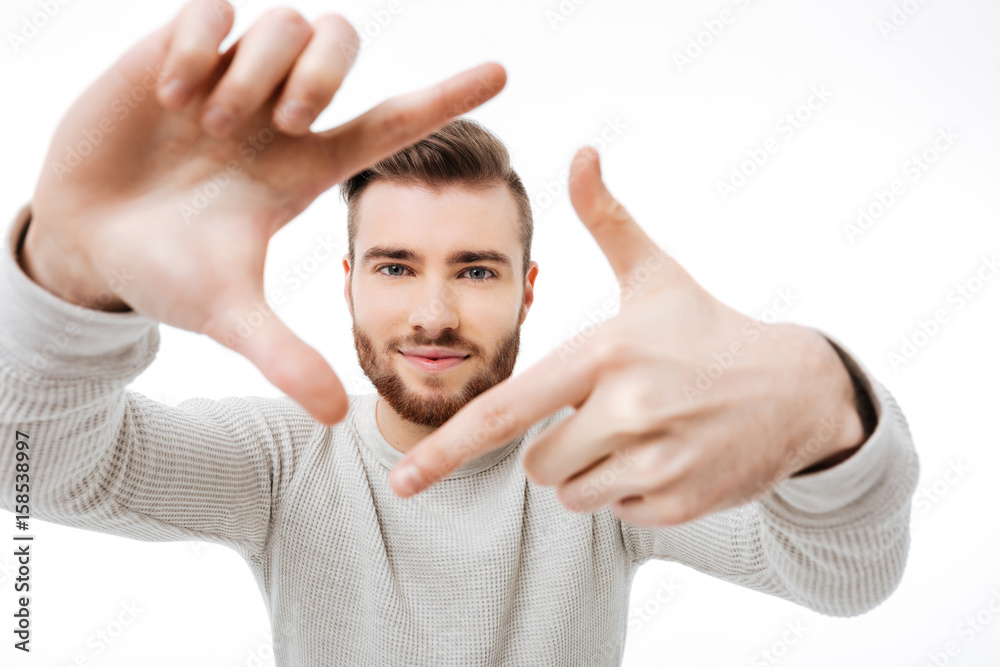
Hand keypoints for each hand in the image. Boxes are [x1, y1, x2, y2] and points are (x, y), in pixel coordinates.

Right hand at [20, 0, 505, 425]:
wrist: (85, 241)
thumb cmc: (164, 273)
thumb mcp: (226, 313)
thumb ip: (282, 355)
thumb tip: (334, 416)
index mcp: (307, 167)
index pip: (393, 121)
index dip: (448, 98)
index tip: (503, 74)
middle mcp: (278, 115)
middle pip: (341, 44)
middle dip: (323, 76)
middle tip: (282, 125)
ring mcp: (230, 79)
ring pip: (284, 24)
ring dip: (253, 74)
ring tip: (204, 124)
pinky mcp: (176, 51)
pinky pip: (212, 10)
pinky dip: (196, 45)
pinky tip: (168, 94)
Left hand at [388, 147, 865, 526]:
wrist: (798, 391)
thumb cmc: (708, 330)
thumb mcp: (655, 275)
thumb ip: (606, 220)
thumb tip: (582, 151)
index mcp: (604, 352)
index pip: (507, 410)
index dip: (445, 448)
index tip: (399, 481)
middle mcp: (628, 410)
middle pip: (535, 463)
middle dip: (557, 445)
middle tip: (609, 412)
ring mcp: (658, 462)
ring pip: (572, 494)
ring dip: (591, 472)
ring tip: (642, 432)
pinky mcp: (681, 503)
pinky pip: (617, 513)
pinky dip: (630, 492)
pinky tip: (670, 456)